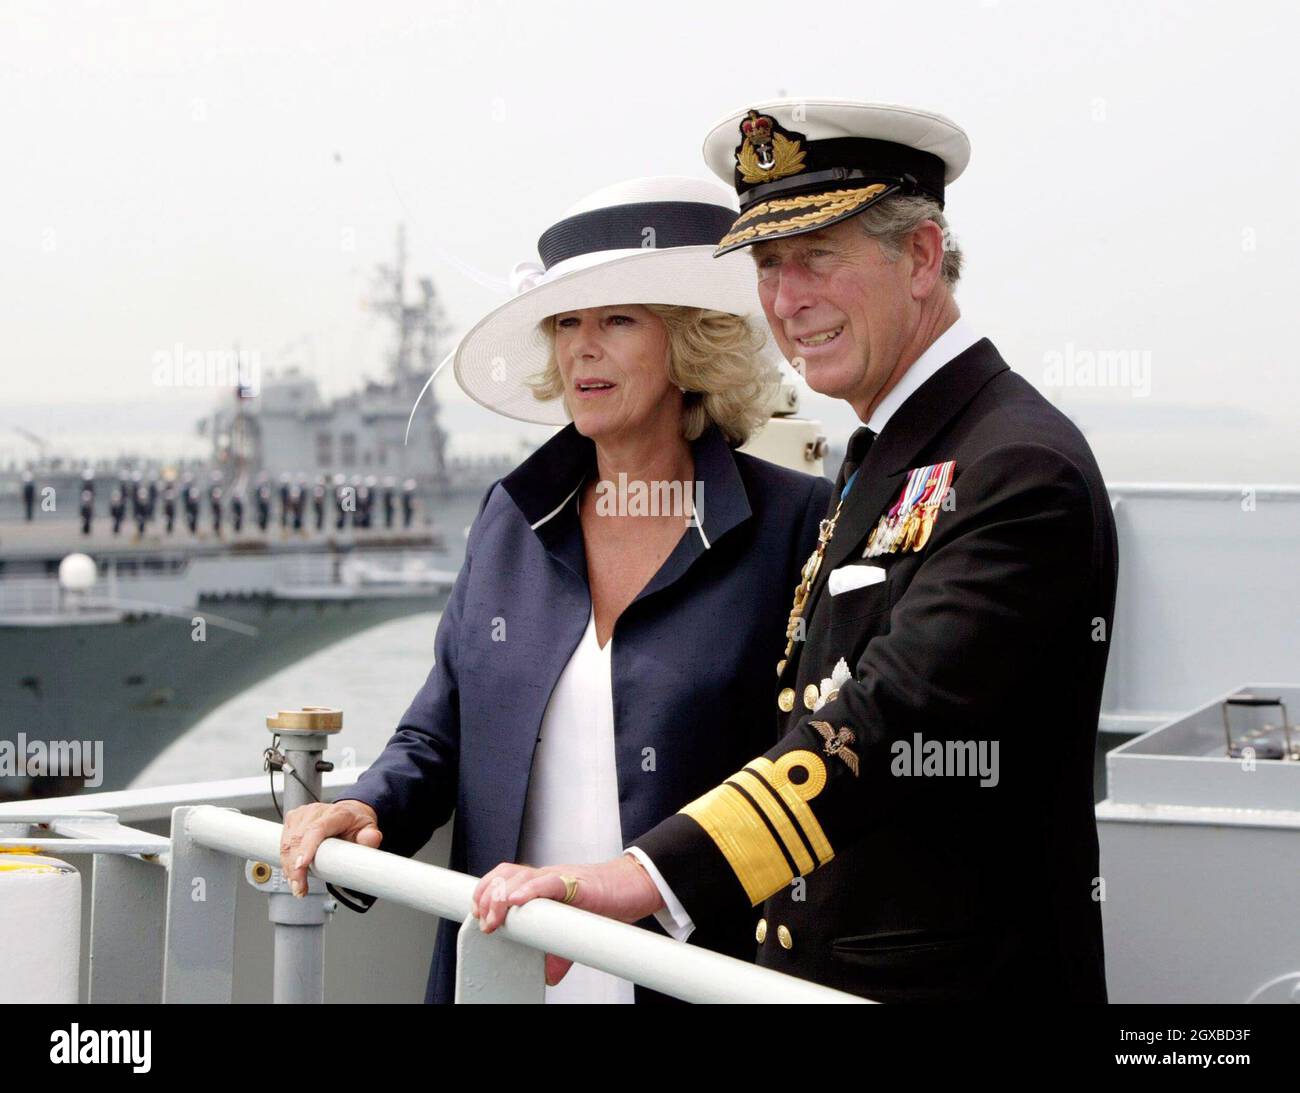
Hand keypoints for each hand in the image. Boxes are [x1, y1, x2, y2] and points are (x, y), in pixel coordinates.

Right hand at [280, 800, 381, 896]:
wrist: (348, 813)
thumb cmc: (356, 823)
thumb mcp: (368, 829)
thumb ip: (371, 836)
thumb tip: (371, 839)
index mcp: (336, 813)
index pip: (317, 829)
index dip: (307, 847)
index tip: (302, 865)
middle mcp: (315, 811)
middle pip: (297, 839)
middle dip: (295, 868)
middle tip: (300, 889)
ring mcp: (301, 815)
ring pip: (287, 843)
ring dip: (288, 868)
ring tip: (297, 886)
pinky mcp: (292, 820)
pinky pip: (283, 843)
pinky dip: (285, 861)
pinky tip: (292, 874)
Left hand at [471, 856, 665, 984]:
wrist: (634, 888)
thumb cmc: (604, 902)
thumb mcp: (573, 930)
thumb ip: (557, 948)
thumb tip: (547, 974)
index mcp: (540, 886)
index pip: (503, 878)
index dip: (485, 892)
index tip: (477, 916)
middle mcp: (545, 878)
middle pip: (504, 874)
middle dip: (487, 897)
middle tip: (485, 922)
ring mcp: (558, 877)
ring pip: (519, 875)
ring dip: (501, 896)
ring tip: (496, 916)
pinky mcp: (575, 882)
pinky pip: (548, 882)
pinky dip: (529, 890)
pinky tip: (516, 902)